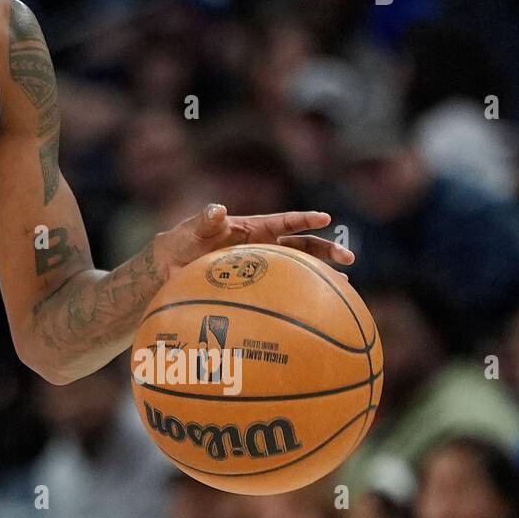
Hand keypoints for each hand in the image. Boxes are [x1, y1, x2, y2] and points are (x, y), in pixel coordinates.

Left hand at [156, 204, 354, 277]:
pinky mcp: (255, 285)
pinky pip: (282, 289)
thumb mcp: (191, 229)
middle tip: (348, 258)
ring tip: (345, 284)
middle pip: (301, 246)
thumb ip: (204, 220)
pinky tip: (317, 308)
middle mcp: (262, 246)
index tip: (325, 218)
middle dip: (326, 249)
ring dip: (321, 274)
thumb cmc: (181, 242)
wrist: (170, 266)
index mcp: (251, 228)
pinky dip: (300, 295)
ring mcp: (261, 267)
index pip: (283, 222)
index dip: (303, 219)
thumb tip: (216, 209)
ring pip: (298, 269)